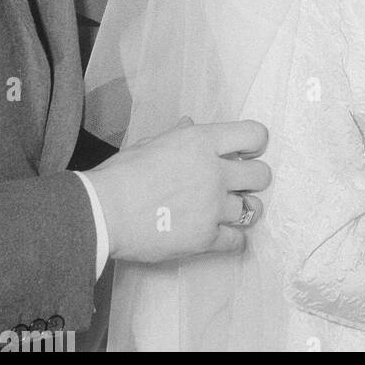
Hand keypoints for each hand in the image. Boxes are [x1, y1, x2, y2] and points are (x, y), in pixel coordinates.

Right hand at [83, 117, 269, 262]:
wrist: (103, 211)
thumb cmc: (122, 174)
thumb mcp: (151, 143)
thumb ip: (178, 134)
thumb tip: (190, 123)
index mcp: (203, 142)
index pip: (254, 135)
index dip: (256, 143)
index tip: (249, 152)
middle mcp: (215, 172)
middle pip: (261, 175)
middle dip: (254, 179)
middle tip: (241, 184)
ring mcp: (213, 207)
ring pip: (253, 209)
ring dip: (245, 210)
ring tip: (233, 211)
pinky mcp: (206, 238)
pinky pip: (238, 241)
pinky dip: (234, 240)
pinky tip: (223, 235)